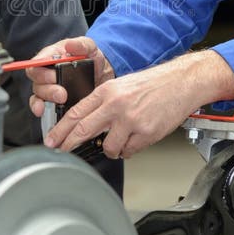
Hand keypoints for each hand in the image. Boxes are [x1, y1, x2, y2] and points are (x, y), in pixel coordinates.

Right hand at [27, 36, 114, 118]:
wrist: (102, 73)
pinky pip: (39, 104)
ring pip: (38, 93)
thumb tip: (69, 45)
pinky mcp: (52, 99)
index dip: (41, 70)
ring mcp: (48, 86)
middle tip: (61, 93)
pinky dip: (39, 108)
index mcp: (51, 56)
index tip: (53, 76)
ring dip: (47, 98)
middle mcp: (46, 71)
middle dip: (48, 87)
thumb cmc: (91, 56)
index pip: (37, 62)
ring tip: (62, 100)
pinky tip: (43, 111)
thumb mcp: (90, 47)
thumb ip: (81, 44)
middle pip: (37, 80)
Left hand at [42, 50, 233, 158]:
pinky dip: (129, 149)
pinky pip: (129, 151)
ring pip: (109, 147)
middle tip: (62, 151)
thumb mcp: (122, 86)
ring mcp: (132, 120)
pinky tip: (135, 139)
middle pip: (84, 130)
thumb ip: (103, 103)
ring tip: (119, 141)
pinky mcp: (146, 133)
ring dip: (111, 149)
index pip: (77, 113)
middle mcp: (117, 105)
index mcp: (108, 91)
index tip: (52, 140)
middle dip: (69, 144)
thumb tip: (86, 123)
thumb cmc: (153, 84)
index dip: (61, 129)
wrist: (181, 83)